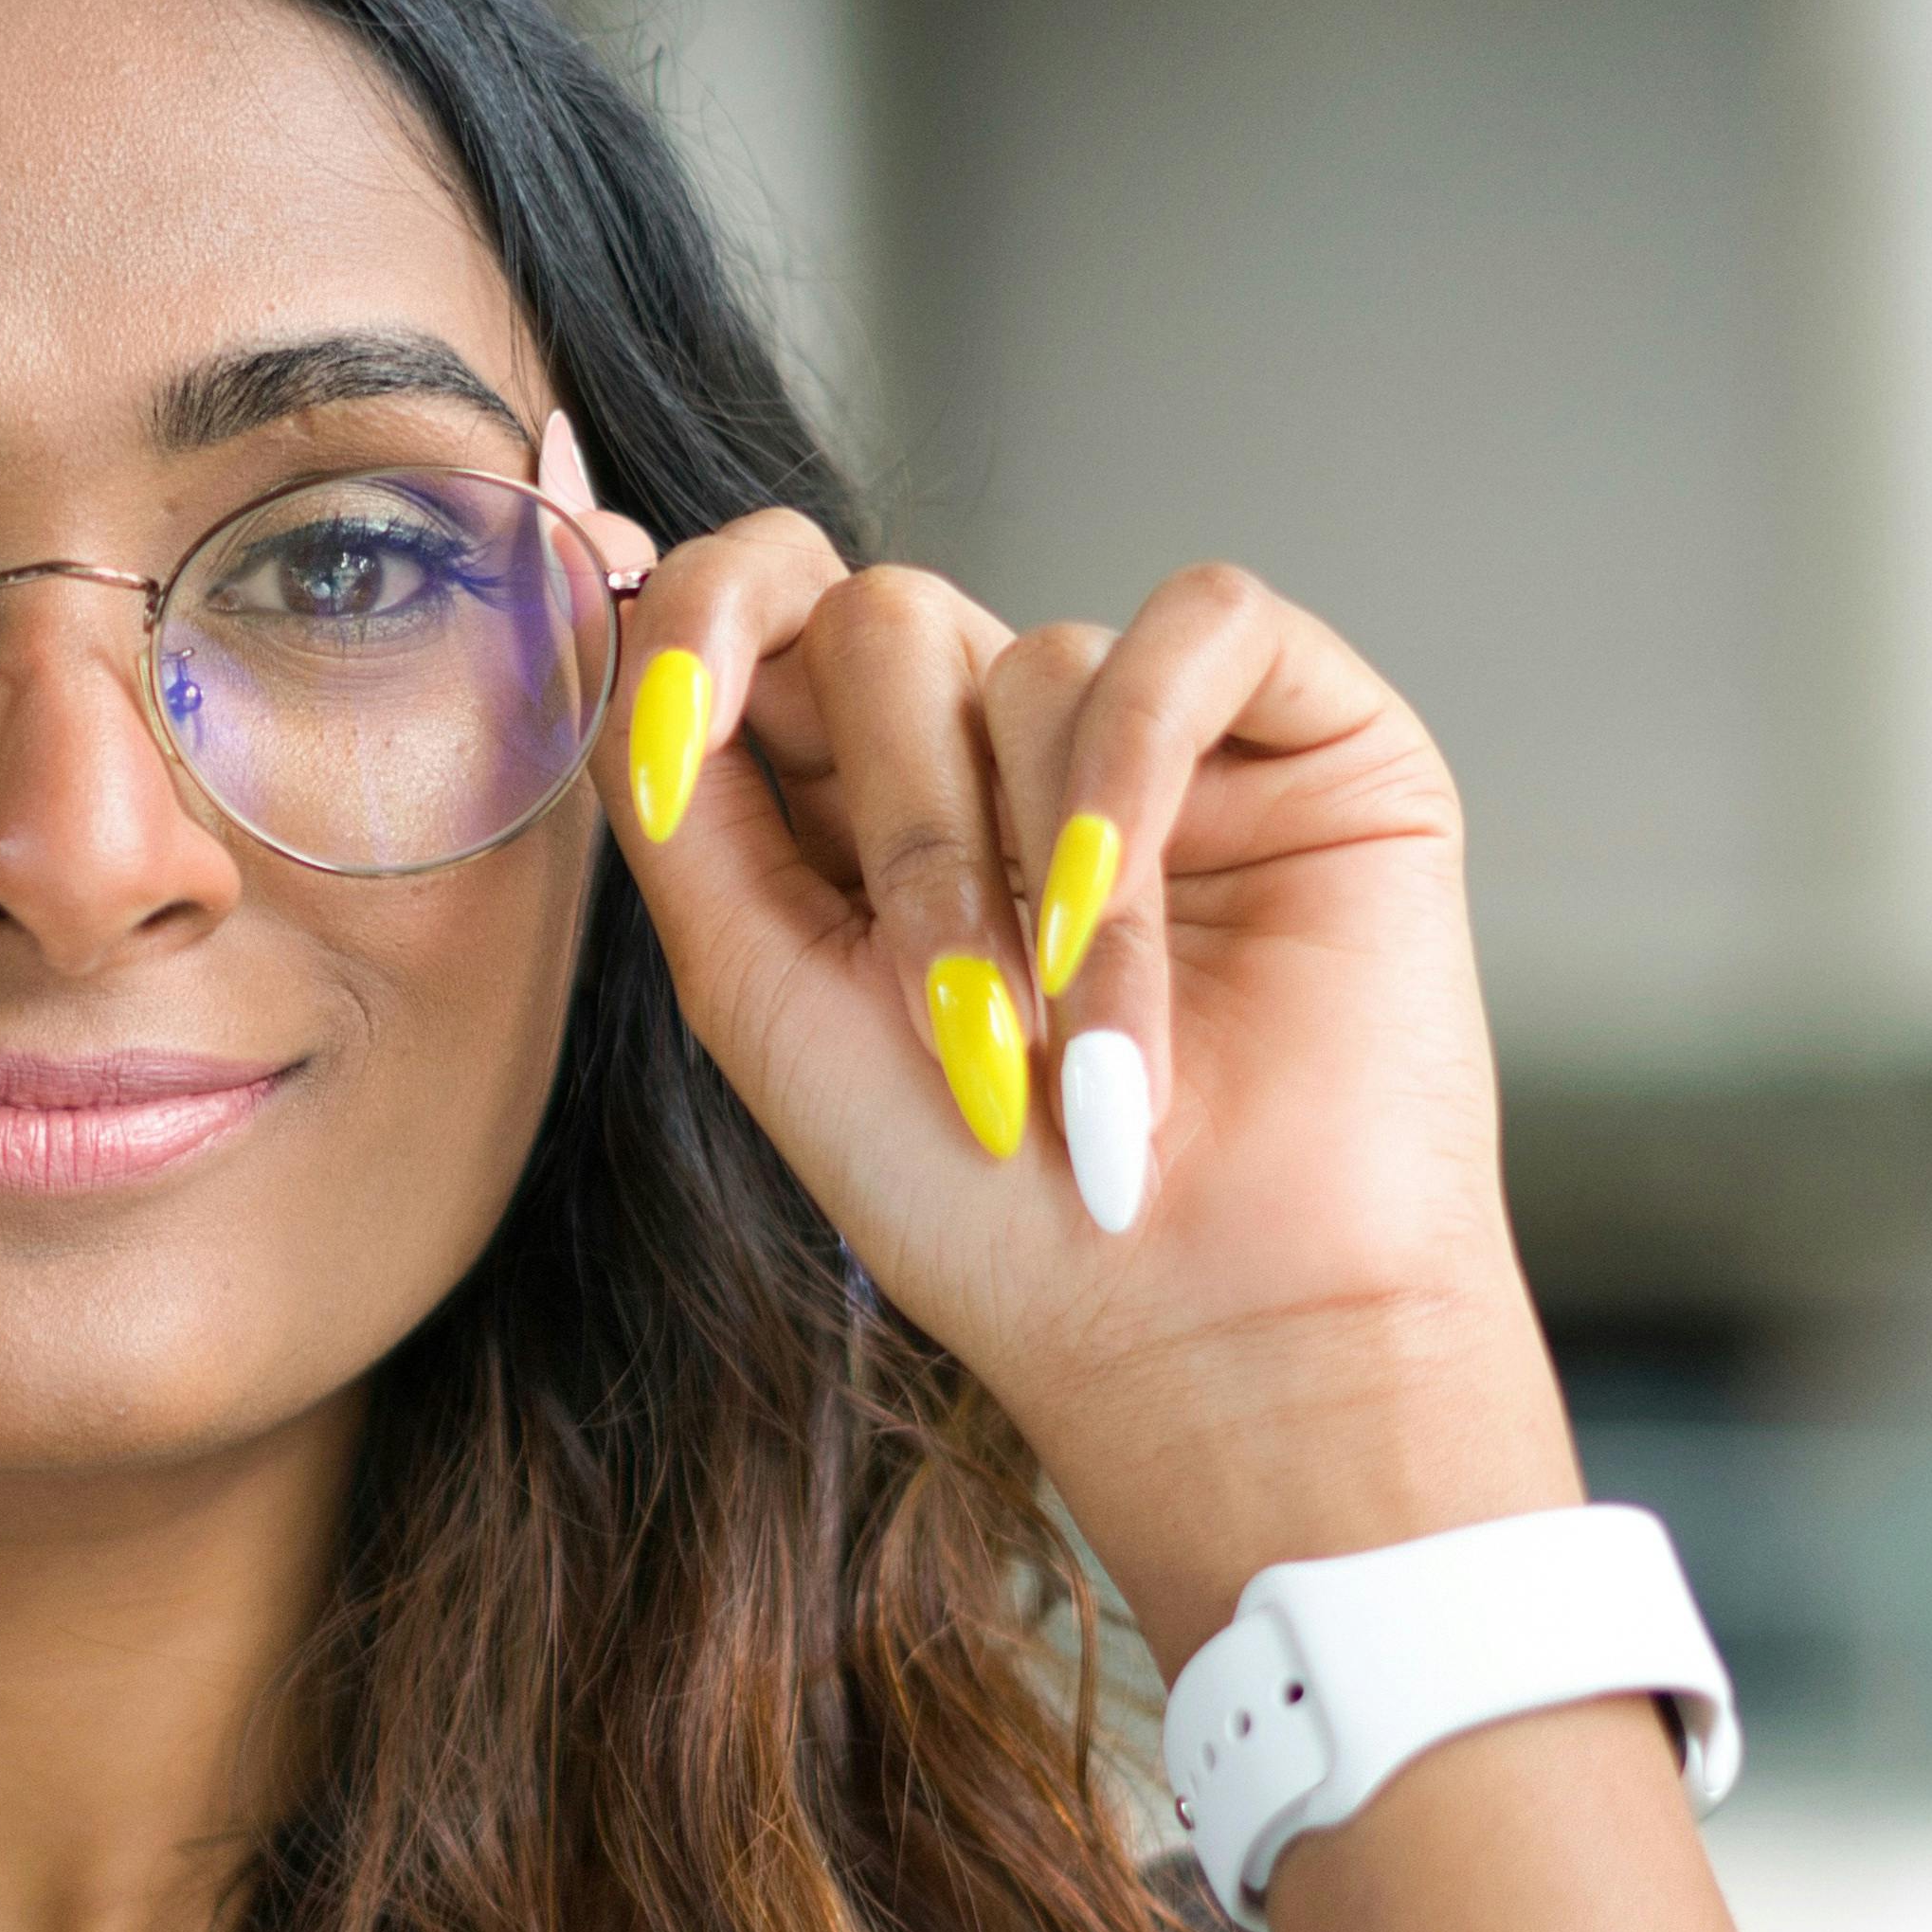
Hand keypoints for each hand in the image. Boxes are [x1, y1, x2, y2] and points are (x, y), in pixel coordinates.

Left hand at [604, 522, 1575, 1662]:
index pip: (764, 604)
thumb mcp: (764, 988)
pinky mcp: (1309, 729)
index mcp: (860, 802)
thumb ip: (679, 802)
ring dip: (1023, 871)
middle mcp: (1003, 747)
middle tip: (953, 1015)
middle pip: (885, 622)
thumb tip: (622, 616)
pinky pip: (1199, 624)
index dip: (699, 619)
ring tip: (1063, 1042)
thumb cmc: (979, 1208)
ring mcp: (1156, 733)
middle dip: (900, 831)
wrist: (1196, 1327)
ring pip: (1028, 652)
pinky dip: (1132, 768)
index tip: (671, 739)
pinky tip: (1115, 910)